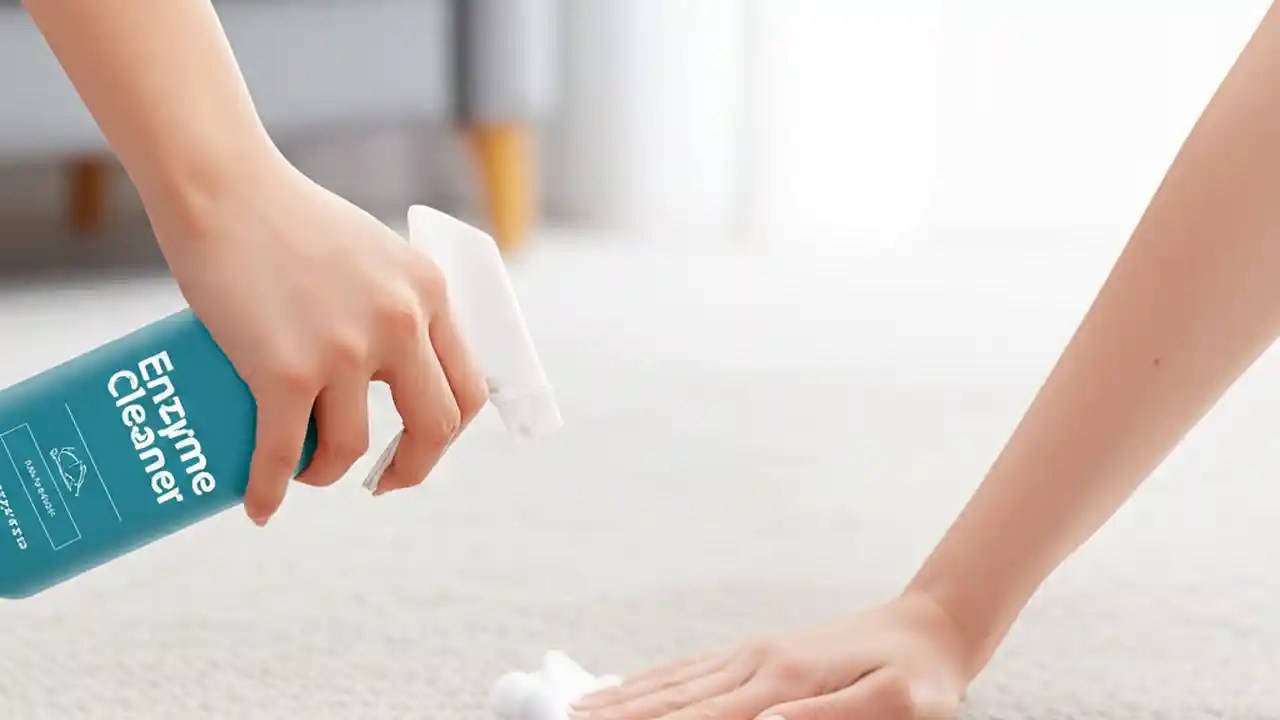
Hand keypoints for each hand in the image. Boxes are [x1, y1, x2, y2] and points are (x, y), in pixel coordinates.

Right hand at [148, 153, 487, 524]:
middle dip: (413, 467)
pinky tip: (262, 506)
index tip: (421, 444)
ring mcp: (345, 349)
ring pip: (355, 447)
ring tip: (309, 471)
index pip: (467, 384)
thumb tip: (396, 368)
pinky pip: (285, 453)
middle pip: (436, 426)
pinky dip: (272, 488)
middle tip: (384, 480)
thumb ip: (397, 305)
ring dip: (330, 473)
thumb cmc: (288, 218)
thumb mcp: (376, 255)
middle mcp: (399, 323)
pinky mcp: (286, 370)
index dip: (450, 429)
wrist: (222, 188)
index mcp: (428, 292)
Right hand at [572, 593, 971, 719]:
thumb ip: (828, 718)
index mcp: (782, 682)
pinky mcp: (758, 652)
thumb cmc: (919, 678)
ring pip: (673, 681)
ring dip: (623, 699)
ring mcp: (752, 654)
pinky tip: (630, 688)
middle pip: (671, 699)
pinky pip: (692, 669)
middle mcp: (755, 664)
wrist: (928, 627)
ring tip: (576, 710)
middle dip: (615, 717)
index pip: (700, 719)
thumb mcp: (894, 706)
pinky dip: (652, 681)